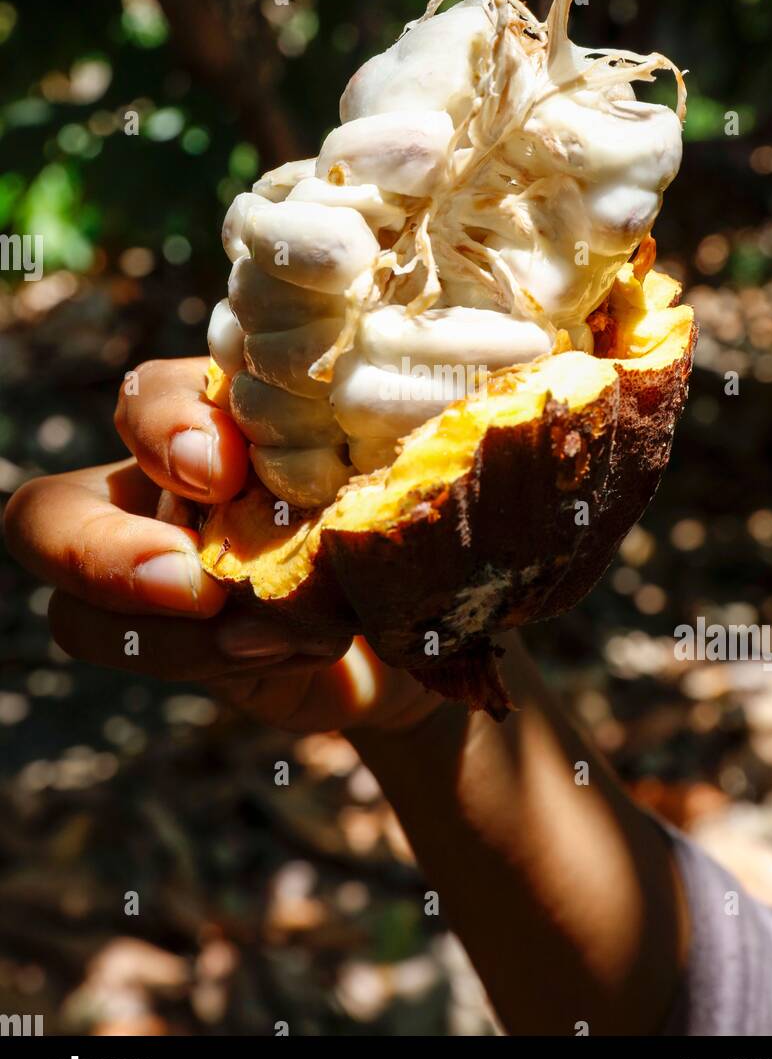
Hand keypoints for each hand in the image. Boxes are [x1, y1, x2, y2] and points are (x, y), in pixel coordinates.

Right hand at [4, 357, 440, 733]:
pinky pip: (138, 656)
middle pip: (49, 512)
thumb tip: (330, 480)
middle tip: (192, 583)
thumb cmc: (417, 518)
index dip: (166, 428)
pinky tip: (292, 651)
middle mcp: (162, 490)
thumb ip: (353, 463)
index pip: (146, 399)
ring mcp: (156, 573)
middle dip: (101, 554)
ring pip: (77, 609)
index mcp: (217, 417)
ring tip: (275, 636)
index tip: (225, 469)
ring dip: (173, 633)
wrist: (434, 617)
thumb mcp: (394, 476)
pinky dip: (205, 659)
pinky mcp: (172, 644)